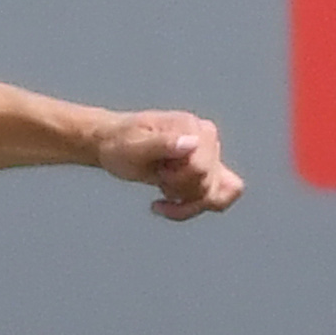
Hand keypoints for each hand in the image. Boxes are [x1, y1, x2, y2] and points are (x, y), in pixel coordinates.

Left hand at [95, 111, 242, 219]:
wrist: (113, 145)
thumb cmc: (120, 144)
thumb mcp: (132, 147)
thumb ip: (162, 144)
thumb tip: (192, 143)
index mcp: (192, 126)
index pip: (200, 168)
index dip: (176, 178)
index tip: (158, 170)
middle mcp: (207, 138)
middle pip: (208, 184)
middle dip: (179, 190)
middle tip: (158, 176)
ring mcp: (210, 155)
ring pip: (218, 195)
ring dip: (186, 203)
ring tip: (163, 191)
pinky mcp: (208, 171)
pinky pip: (222, 197)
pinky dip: (197, 208)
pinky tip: (170, 206)